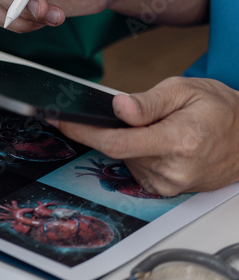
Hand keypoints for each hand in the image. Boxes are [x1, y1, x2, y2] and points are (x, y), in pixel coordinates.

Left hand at [55, 77, 238, 195]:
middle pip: (118, 149)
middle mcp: (174, 169)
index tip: (61, 120)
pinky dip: (138, 153)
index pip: (117, 142)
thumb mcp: (184, 90)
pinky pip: (136, 167)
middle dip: (113, 129)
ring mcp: (171, 183)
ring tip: (157, 128)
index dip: (84, 132)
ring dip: (129, 141)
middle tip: (132, 113)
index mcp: (179, 140)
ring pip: (125, 158)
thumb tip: (118, 107)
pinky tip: (158, 143)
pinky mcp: (167, 190)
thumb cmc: (218, 109)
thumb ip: (148, 102)